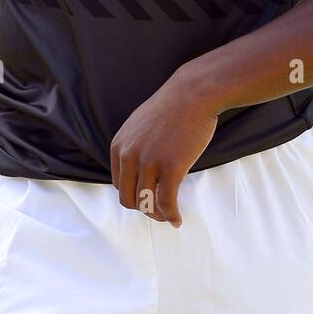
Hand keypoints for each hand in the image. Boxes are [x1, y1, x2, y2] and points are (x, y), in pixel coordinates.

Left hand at [110, 73, 218, 226]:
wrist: (194, 93)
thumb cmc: (173, 107)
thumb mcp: (139, 125)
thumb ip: (133, 146)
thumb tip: (138, 170)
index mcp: (119, 146)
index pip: (119, 184)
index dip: (134, 195)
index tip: (149, 197)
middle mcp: (129, 156)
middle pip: (128, 198)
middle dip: (143, 209)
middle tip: (159, 211)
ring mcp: (149, 163)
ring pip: (146, 204)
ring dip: (158, 215)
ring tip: (169, 217)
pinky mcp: (171, 168)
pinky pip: (166, 202)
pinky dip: (171, 215)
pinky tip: (178, 220)